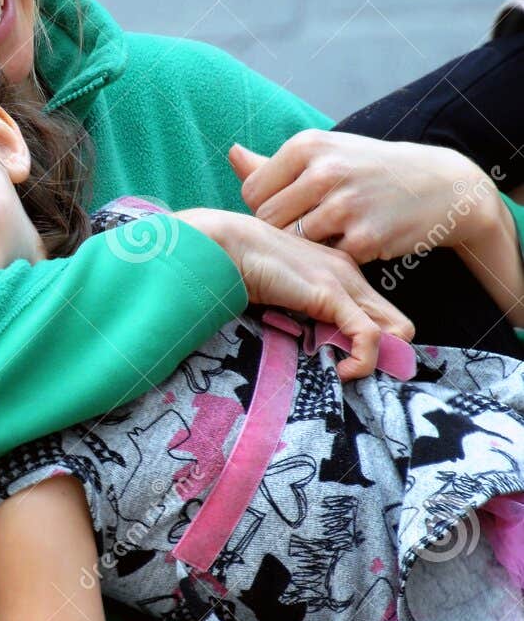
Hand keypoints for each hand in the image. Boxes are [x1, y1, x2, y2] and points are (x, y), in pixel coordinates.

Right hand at [174, 206, 413, 379]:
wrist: (223, 244)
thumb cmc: (239, 269)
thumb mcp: (279, 295)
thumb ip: (299, 312)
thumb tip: (306, 344)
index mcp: (338, 271)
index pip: (378, 313)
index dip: (376, 346)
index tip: (351, 368)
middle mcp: (349, 273)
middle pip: (397, 324)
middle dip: (386, 358)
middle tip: (356, 376)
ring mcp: (344, 281)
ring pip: (394, 331)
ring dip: (376, 363)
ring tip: (347, 375)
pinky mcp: (332, 294)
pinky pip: (368, 336)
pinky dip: (362, 362)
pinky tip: (341, 372)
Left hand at [228, 132, 500, 263]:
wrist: (440, 186)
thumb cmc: (370, 170)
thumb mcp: (326, 154)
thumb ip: (274, 164)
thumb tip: (230, 154)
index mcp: (307, 146)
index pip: (253, 193)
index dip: (267, 209)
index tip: (292, 210)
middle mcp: (324, 171)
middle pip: (268, 221)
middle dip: (284, 231)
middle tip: (311, 228)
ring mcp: (345, 206)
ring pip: (294, 243)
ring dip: (308, 247)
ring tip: (331, 235)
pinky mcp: (364, 238)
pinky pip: (327, 260)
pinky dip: (337, 257)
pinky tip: (356, 243)